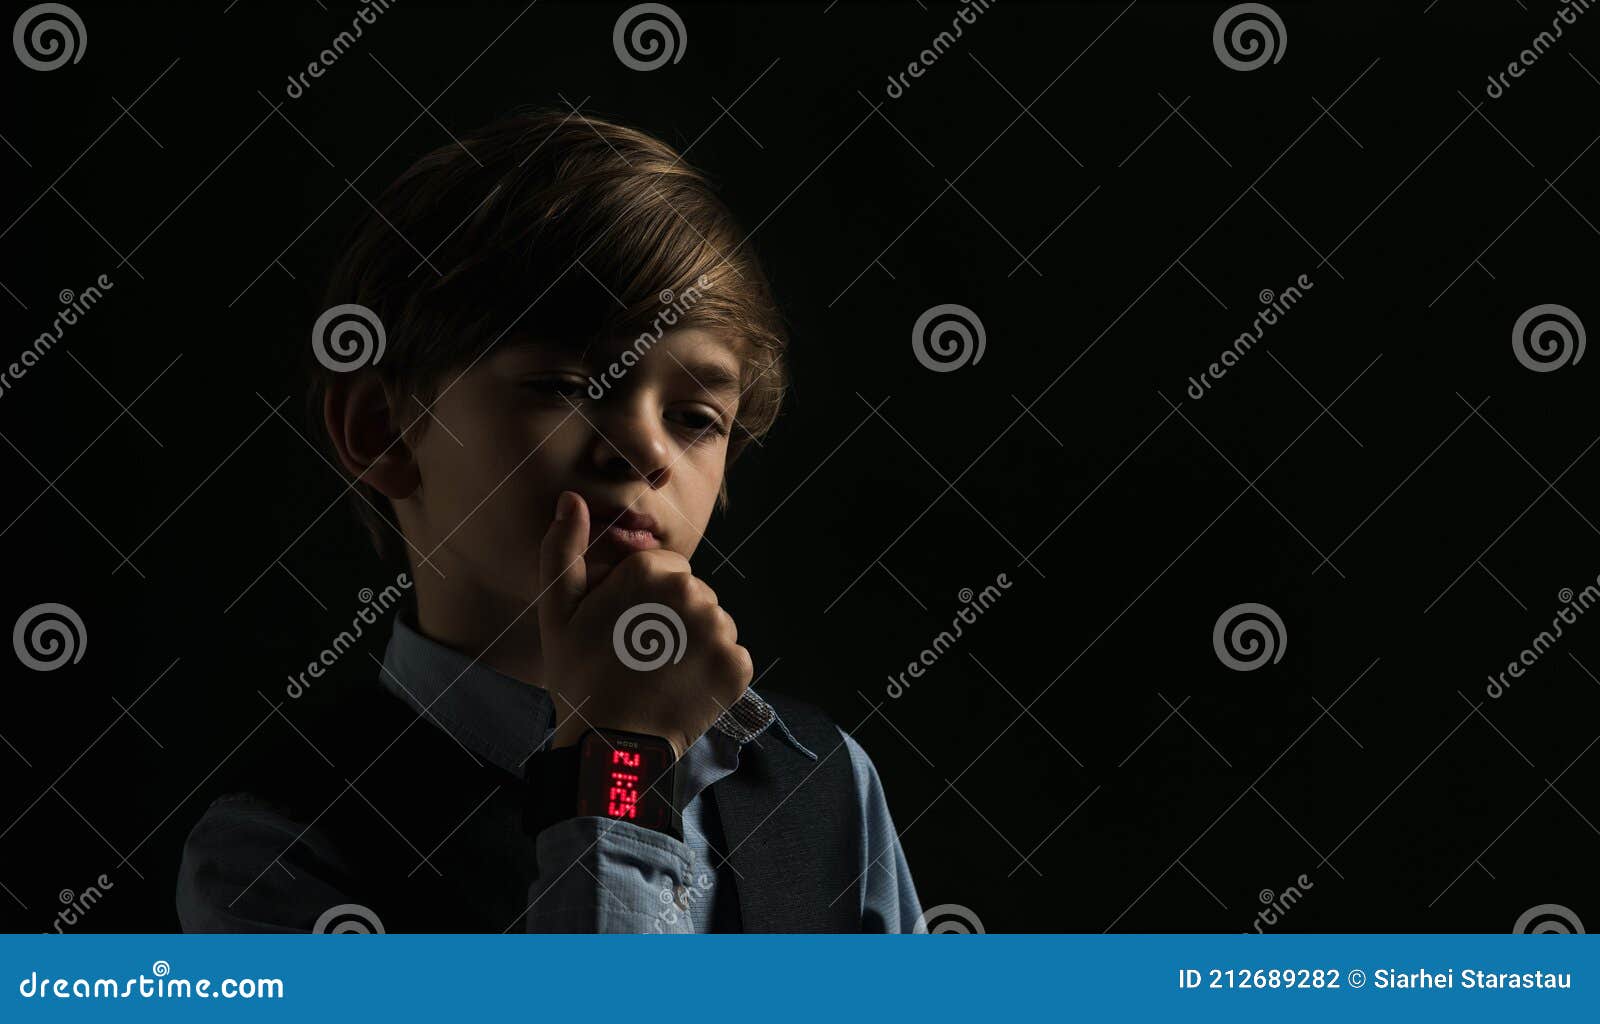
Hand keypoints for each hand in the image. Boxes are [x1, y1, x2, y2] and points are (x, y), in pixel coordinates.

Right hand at [536, 491, 753, 758]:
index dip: (644, 599)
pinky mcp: (738, 665)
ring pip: (713, 624)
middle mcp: (690, 592)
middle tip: (641, 655)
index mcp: (649, 571)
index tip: (626, 628)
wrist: (612, 746)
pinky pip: (731, 656)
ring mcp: (718, 630)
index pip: (666, 568)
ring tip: (661, 674)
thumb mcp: (558, 611)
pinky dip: (714, 672)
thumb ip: (563, 549)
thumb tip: (571, 499)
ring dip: (695, 644)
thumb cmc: (580, 676)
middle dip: (673, 618)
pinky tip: (684, 690)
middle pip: (693, 594)